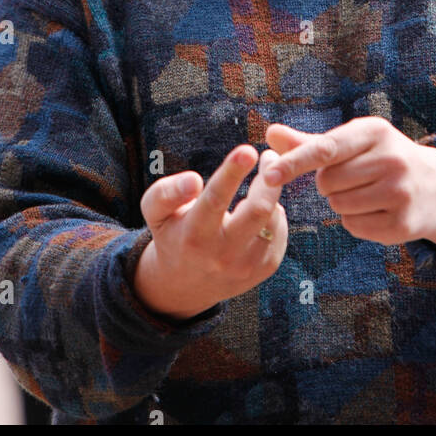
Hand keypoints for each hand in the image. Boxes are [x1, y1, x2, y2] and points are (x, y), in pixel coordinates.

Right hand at [134, 145, 287, 321]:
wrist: (186, 285)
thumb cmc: (172, 233)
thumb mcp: (155, 212)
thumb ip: (166, 192)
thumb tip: (193, 181)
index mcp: (194, 235)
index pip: (215, 200)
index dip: (231, 173)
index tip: (247, 150)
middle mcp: (222, 254)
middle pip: (257, 211)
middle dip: (267, 179)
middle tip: (269, 156)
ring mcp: (246, 265)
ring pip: (273, 219)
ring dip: (269, 194)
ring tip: (260, 183)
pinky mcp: (264, 269)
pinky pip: (280, 231)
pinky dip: (274, 213)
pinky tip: (259, 211)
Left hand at [264, 117, 435, 248]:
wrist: (433, 185)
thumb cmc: (379, 157)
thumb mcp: (352, 142)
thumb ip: (309, 142)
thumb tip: (270, 132)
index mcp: (375, 131)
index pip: (325, 148)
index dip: (295, 162)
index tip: (270, 174)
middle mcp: (391, 159)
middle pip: (327, 181)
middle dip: (328, 183)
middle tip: (351, 177)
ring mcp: (400, 192)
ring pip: (338, 205)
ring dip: (340, 202)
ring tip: (364, 191)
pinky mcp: (402, 223)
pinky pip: (353, 226)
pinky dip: (355, 220)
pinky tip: (374, 209)